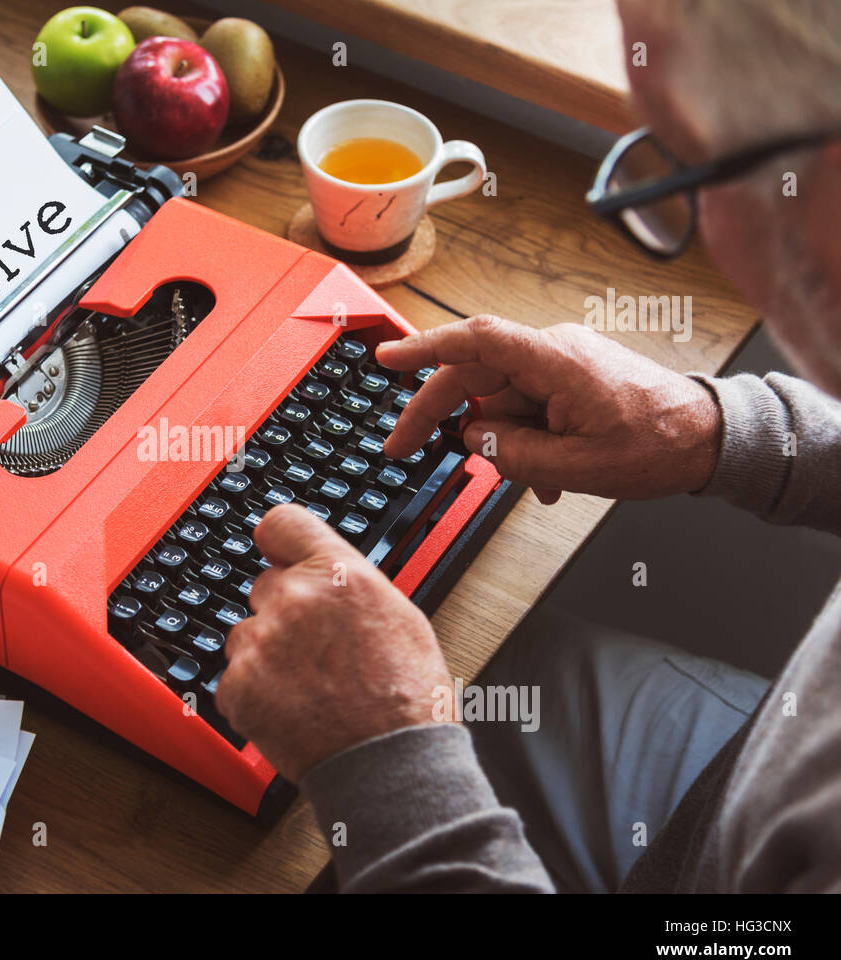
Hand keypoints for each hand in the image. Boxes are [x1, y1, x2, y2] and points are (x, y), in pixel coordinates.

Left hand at [215, 504, 449, 782]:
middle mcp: (295, 599)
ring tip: (310, 687)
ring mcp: (261, 642)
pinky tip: (292, 709)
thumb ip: (348, 582)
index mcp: (338, 574)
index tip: (276, 553)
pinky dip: (255, 695)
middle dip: (283, 613)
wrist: (389, 764)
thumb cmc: (405, 699)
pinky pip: (234, 679)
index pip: (281, 523)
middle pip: (264, 587)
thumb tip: (320, 568)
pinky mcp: (238, 685)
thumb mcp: (397, 616)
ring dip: (267, 655)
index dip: (278, 541)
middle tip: (316, 650)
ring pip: (247, 635)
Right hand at [376, 315, 720, 503]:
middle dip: (438, 415)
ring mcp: (561, 364)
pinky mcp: (569, 379)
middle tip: (403, 446)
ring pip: (499, 399)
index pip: (475, 341)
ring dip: (502, 442)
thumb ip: (514, 453)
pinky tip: (544, 475)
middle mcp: (553, 352)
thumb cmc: (659, 445)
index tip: (387, 358)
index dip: (424, 348)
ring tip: (532, 479)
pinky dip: (524, 439)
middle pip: (474, 375)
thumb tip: (474, 438)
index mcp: (554, 361)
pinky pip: (525, 405)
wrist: (710, 438)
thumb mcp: (577, 467)